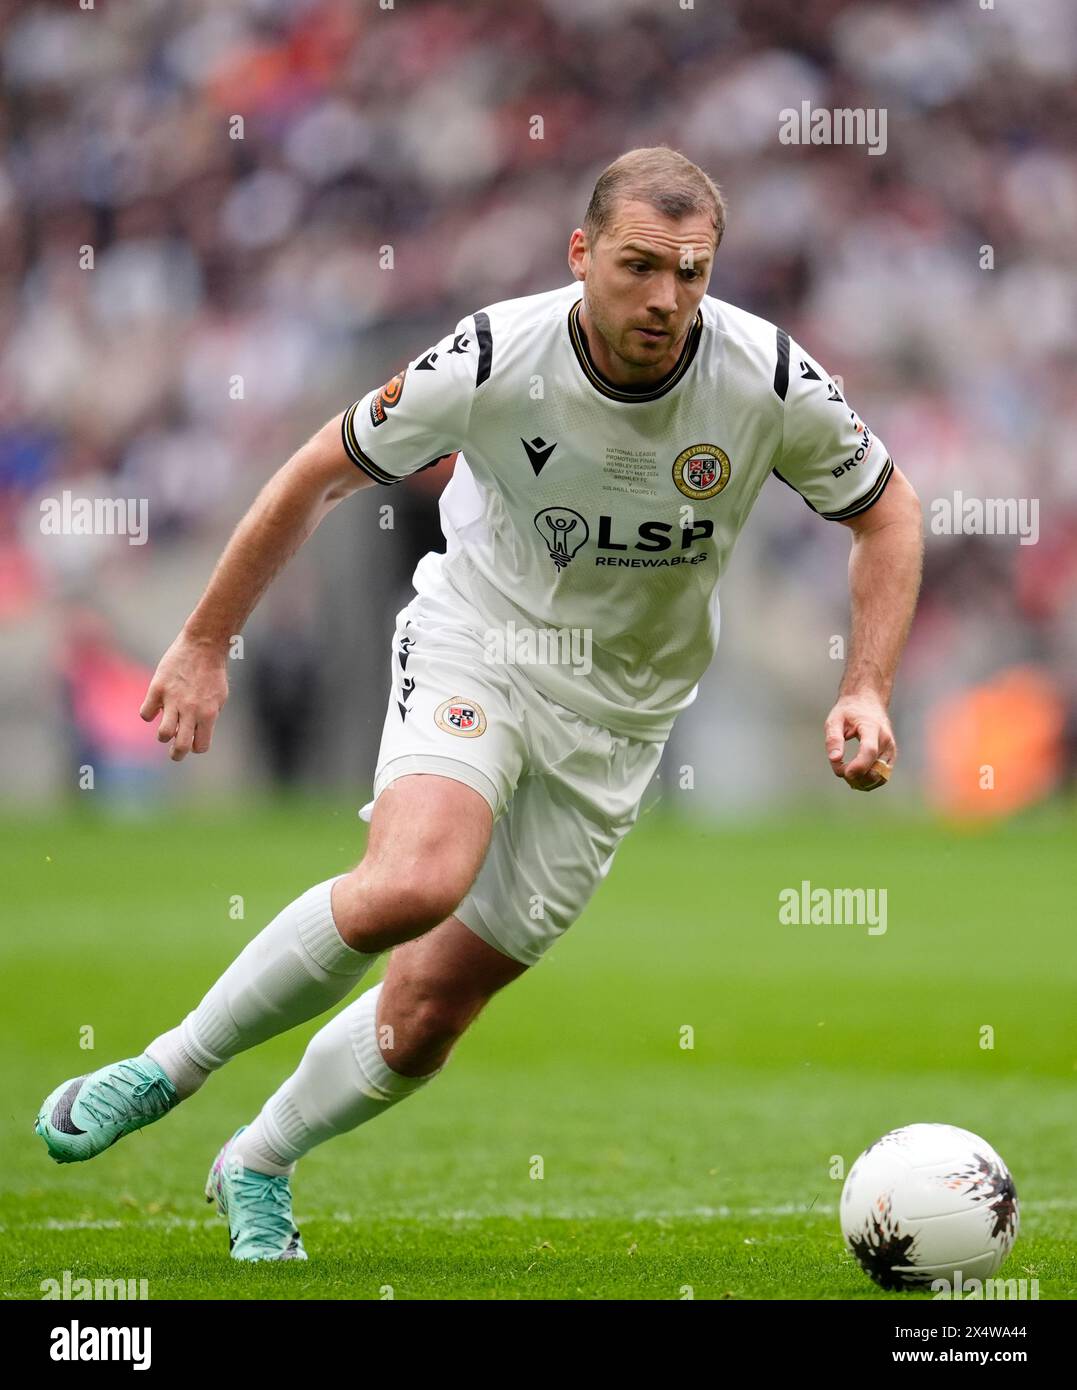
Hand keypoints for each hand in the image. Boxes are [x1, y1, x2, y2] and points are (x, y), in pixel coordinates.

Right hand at [139, 630, 228, 761]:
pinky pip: (146, 713)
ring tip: (167, 726)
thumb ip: (208, 717)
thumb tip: (195, 733)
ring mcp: (173, 700)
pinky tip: (156, 705)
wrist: (204, 645)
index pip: (200, 746)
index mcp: (208, 714)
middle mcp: (191, 710)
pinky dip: (149, 713)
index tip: (193, 739)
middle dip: (177, 754)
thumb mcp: (219, 698)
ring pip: (162, 734)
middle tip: (175, 750)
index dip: (196, 746)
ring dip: (163, 735)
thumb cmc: (213, 673)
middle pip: (181, 747)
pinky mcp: (158, 688)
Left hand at [824, 691, 895, 791]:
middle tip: (839, 768)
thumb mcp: (835, 719)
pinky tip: (855, 774)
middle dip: (855, 776)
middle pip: (874, 768)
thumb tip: (835, 759)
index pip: (869, 751)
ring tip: (846, 771)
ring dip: (861, 782)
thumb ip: (833, 739)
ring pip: (880, 777)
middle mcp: (886, 739)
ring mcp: (891, 749)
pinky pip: (882, 776)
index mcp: (872, 727)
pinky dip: (868, 781)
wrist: (868, 701)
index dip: (857, 766)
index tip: (843, 773)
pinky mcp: (891, 756)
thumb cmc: (849, 711)